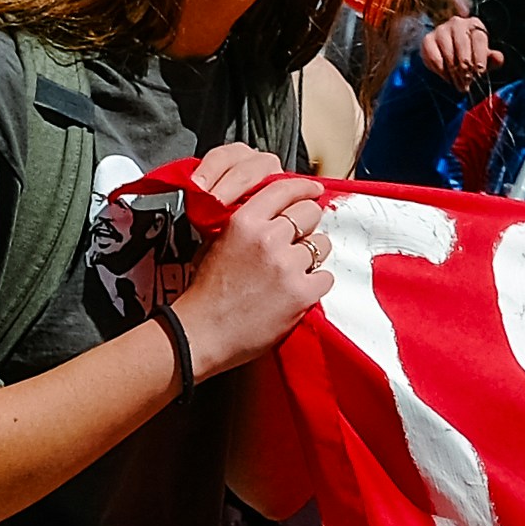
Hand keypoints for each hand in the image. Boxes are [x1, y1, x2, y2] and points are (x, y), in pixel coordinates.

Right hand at [171, 156, 332, 377]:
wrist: (198, 336)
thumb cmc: (203, 298)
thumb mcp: (215, 246)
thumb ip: (247, 227)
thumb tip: (274, 217)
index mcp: (244, 223)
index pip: (284, 189)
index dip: (304, 189)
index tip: (313, 191)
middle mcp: (267, 239)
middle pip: (310, 213)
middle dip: (307, 225)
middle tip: (296, 242)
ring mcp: (287, 266)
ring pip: (322, 244)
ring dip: (312, 256)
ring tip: (292, 273)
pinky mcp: (300, 293)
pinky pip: (325, 277)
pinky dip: (315, 285)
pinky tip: (296, 292)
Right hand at [420, 15, 498, 88]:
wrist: (445, 51)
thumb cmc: (468, 54)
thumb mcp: (482, 56)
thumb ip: (492, 58)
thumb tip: (498, 59)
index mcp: (474, 24)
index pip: (479, 39)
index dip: (480, 57)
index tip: (479, 73)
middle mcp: (457, 23)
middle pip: (463, 46)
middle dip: (466, 68)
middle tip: (467, 83)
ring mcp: (441, 30)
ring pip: (448, 54)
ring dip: (454, 72)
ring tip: (458, 84)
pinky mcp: (428, 40)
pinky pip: (435, 58)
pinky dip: (441, 71)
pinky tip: (447, 77)